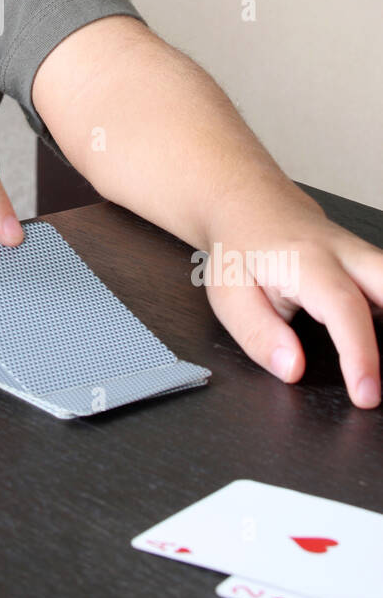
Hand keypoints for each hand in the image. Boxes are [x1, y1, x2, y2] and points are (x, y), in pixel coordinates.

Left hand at [202, 216, 382, 407]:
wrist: (248, 203)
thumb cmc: (240, 248)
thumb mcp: (229, 295)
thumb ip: (259, 335)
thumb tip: (293, 369)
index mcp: (306, 261)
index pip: (344, 309)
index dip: (360, 355)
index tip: (366, 394)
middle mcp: (344, 253)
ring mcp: (360, 254)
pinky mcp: (367, 263)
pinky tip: (381, 340)